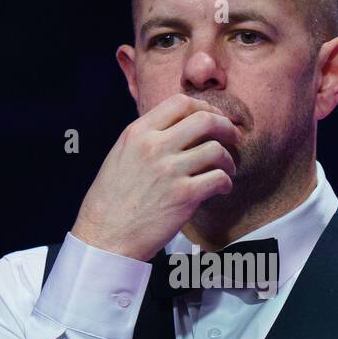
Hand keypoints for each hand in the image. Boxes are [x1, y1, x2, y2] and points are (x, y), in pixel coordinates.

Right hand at [71, 93, 239, 260]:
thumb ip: (146, 139)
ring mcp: (170, 171)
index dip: (204, 107)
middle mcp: (154, 147)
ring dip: (228, 159)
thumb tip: (175, 129)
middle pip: (205, 120)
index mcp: (138, 133)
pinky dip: (226, 182)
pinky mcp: (184, 196)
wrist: (104, 235)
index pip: (180, 102)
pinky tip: (221, 188)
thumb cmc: (110, 201)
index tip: (213, 117)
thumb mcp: (120, 155)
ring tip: (227, 169)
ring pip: (216, 149)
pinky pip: (218, 178)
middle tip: (233, 137)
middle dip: (226, 126)